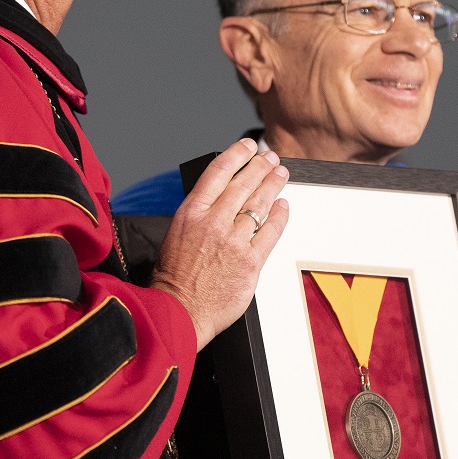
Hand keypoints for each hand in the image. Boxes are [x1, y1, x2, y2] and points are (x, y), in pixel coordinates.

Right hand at [151, 139, 289, 349]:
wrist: (179, 312)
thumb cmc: (173, 279)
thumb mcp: (176, 234)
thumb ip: (199, 215)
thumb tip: (221, 199)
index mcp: (191, 213)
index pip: (218, 172)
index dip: (237, 154)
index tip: (248, 146)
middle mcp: (213, 222)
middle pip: (244, 184)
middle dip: (261, 167)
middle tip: (272, 158)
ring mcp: (233, 241)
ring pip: (260, 204)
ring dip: (273, 185)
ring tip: (281, 175)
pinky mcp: (251, 261)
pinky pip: (271, 231)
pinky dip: (280, 216)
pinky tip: (283, 207)